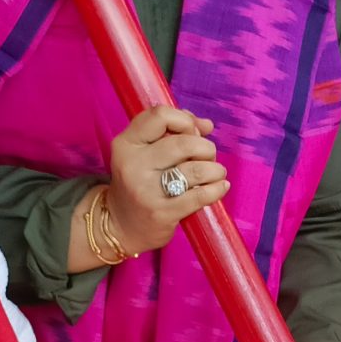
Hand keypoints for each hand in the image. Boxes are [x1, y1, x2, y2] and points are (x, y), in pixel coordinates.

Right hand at [105, 107, 227, 257]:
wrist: (121, 226)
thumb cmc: (140, 183)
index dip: (185, 119)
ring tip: (215, 174)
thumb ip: (173, 132)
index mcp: (126, 143)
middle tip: (207, 158)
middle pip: (184, 143)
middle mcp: (133, 165)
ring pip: (195, 169)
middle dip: (205, 148)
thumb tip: (206, 125)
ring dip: (215, 169)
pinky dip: (217, 188)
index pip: (160, 115)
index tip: (193, 132)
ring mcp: (146, 190)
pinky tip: (219, 187)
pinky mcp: (162, 213)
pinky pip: (200, 195)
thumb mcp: (144, 153)